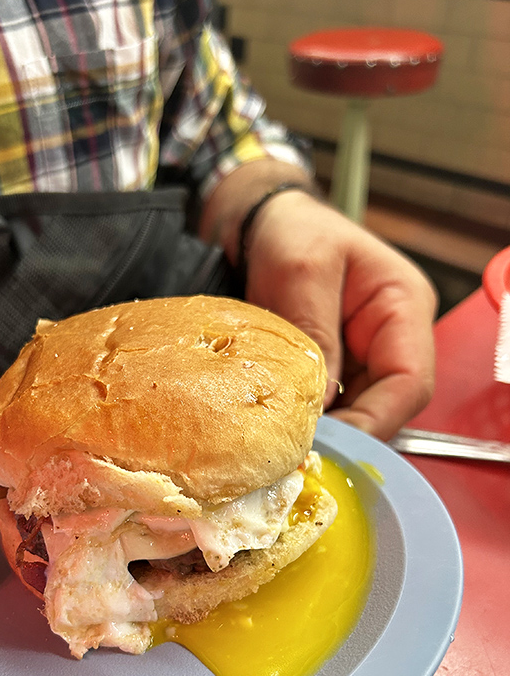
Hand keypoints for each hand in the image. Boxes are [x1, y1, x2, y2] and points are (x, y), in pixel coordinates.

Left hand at [245, 190, 437, 439]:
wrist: (265, 223)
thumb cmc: (292, 233)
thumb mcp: (301, 272)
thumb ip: (316, 334)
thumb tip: (320, 405)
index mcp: (403, 306)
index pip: (410, 381)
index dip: (375, 420)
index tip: (332, 443)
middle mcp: (394, 336)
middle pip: (389, 404)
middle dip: (350, 432)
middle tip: (303, 453)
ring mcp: (368, 353)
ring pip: (362, 410)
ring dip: (330, 429)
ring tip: (290, 445)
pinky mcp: (341, 364)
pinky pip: (337, 403)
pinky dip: (316, 418)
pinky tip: (287, 428)